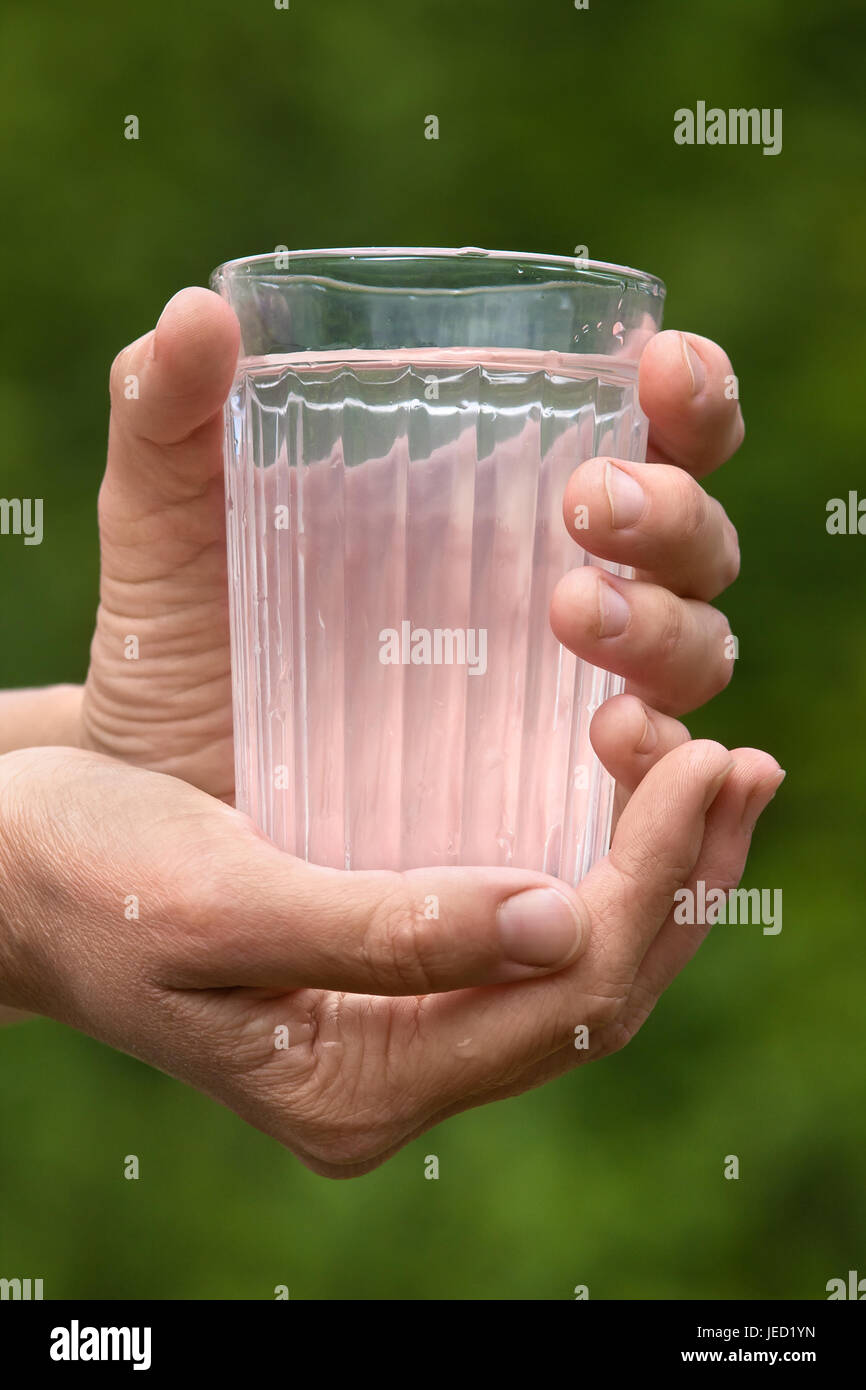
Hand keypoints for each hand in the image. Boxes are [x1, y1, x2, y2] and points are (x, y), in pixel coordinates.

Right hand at [0, 739, 781, 1176]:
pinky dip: (593, 873)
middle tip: (741, 765)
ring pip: (573, 975)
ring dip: (655, 880)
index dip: (650, 887)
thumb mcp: (221, 901)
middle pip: (591, 999)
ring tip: (721, 776)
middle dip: (679, 883)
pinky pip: (525, 943)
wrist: (11, 876)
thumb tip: (561, 924)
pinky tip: (627, 801)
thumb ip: (385, 929)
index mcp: (358, 1084)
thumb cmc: (87, 875)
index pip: (562, 1001)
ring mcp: (396, 1034)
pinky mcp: (389, 978)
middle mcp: (395, 1078)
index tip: (701, 765)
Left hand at [79, 294, 745, 803]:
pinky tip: (612, 732)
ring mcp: (563, 698)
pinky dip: (658, 751)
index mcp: (505, 498)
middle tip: (584, 508)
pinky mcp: (545, 794)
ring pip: (694, 650)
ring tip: (574, 612)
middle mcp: (564, 587)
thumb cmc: (178, 634)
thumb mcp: (166, 513)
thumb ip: (168, 410)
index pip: (648, 433)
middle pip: (694, 541)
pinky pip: (648, 778)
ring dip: (667, 626)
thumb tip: (201, 314)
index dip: (691, 393)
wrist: (154, 786)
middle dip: (670, 513)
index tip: (661, 368)